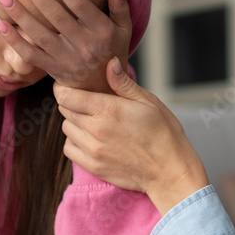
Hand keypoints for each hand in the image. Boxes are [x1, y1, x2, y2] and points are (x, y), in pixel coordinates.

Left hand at [0, 0, 130, 92]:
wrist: (104, 89)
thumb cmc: (113, 52)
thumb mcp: (124, 30)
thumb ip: (120, 7)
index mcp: (102, 30)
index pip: (76, 2)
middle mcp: (85, 45)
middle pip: (54, 14)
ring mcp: (68, 60)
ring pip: (39, 34)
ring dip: (18, 12)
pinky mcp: (54, 71)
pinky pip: (31, 56)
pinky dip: (14, 41)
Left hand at [53, 58, 209, 214]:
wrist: (169, 171)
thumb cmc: (164, 133)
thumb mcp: (149, 102)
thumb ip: (124, 83)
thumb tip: (110, 63)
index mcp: (108, 110)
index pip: (66, 96)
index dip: (64, 88)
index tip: (72, 87)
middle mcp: (96, 130)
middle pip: (64, 110)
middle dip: (72, 103)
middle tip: (88, 103)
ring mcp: (92, 150)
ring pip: (66, 128)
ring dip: (74, 122)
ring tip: (93, 121)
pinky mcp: (93, 166)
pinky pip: (69, 149)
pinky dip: (74, 142)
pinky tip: (90, 139)